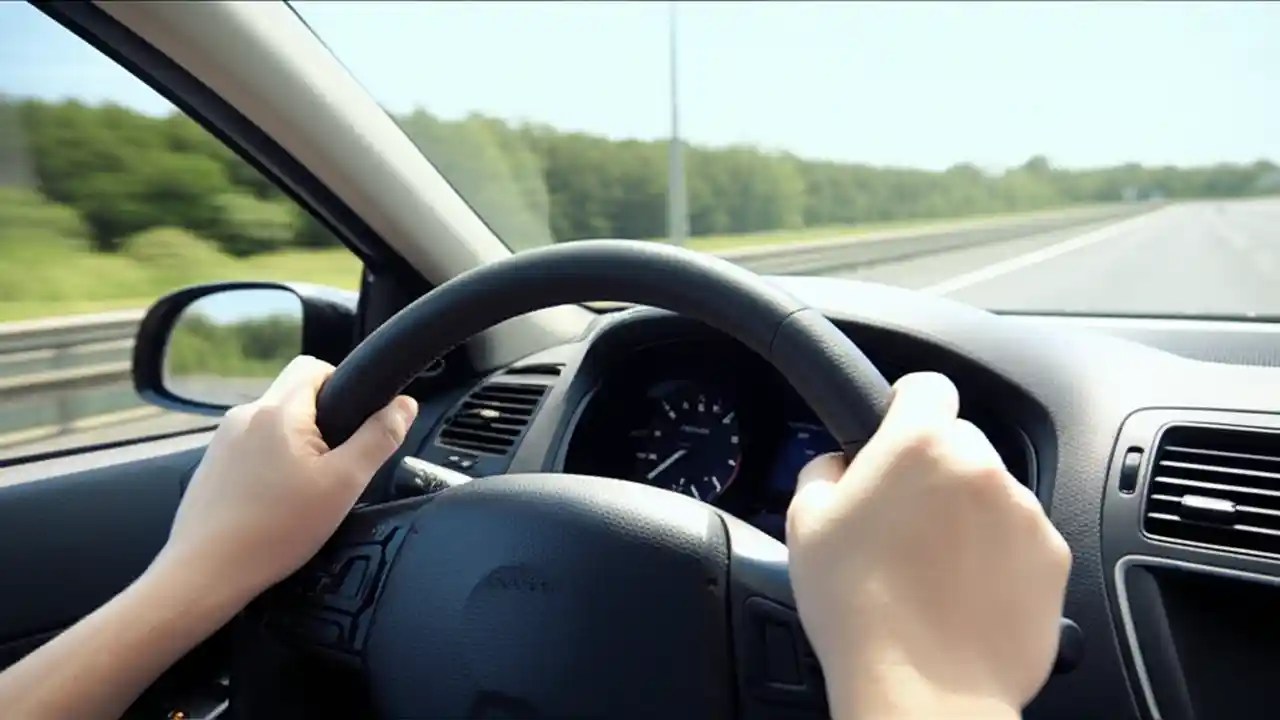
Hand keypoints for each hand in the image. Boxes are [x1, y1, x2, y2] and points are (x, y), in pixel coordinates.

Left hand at [155, 355, 418, 603]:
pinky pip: (251, 445)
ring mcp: (222, 439)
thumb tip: (404, 405)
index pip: (315, 367)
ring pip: (273, 421)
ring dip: (295, 441)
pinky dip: (270, 461)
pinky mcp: (211, 463)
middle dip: (321, 418)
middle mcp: (245, 414)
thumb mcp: (343, 484)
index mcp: (278, 410)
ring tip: (304, 487)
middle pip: (294, 392)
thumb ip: (378, 439)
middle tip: (333, 463)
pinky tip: (275, 500)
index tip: (353, 426)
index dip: (343, 386)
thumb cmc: (275, 531)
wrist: (206, 572)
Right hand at [786, 372, 1070, 718]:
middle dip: (935, 470)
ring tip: (932, 568)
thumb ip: (825, 469)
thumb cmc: (859, 611)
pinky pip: (1021, 538)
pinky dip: (998, 555)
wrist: (922, 691)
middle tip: (902, 520)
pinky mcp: (1052, 559)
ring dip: (968, 514)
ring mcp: (1024, 513)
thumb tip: (843, 463)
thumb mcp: (805, 523)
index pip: (926, 385)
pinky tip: (963, 592)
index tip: (896, 432)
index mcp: (919, 443)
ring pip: (992, 492)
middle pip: (960, 443)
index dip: (906, 407)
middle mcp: (981, 466)